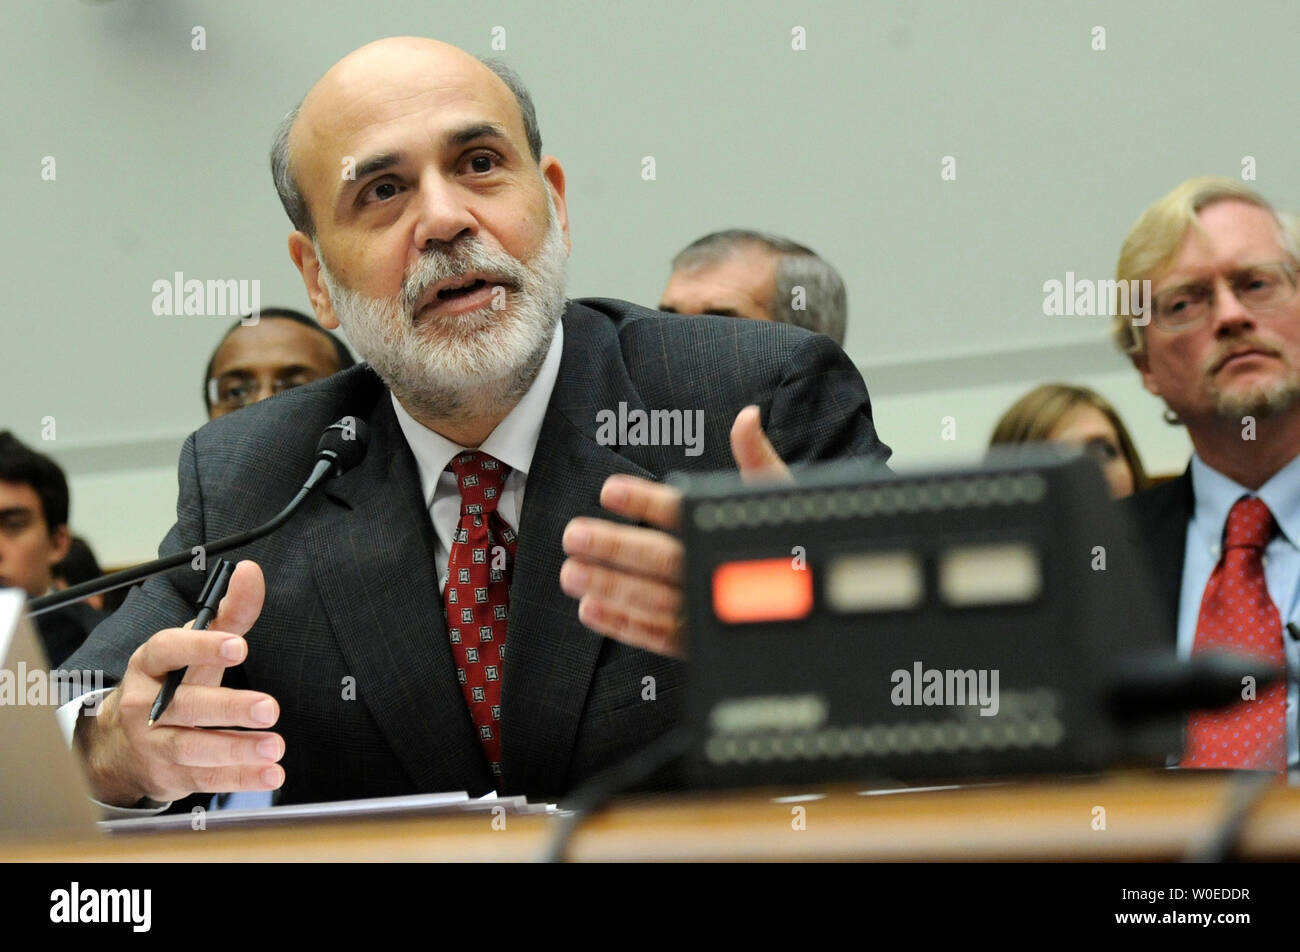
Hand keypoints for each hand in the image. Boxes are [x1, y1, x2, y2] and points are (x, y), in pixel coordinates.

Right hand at [74, 560, 284, 806]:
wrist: (119, 746)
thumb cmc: (168, 684)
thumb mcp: (193, 649)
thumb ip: (228, 614)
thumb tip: (251, 572)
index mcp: (149, 665)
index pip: (168, 650)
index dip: (202, 646)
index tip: (240, 646)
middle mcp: (144, 704)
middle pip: (185, 705)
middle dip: (228, 708)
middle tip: (269, 708)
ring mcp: (154, 743)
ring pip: (194, 747)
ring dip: (237, 749)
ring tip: (274, 747)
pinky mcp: (170, 775)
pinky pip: (205, 778)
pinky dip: (239, 778)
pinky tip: (270, 774)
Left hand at [561, 405, 790, 656]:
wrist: (821, 599)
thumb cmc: (797, 541)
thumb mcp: (783, 494)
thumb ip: (756, 456)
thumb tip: (747, 415)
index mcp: (733, 531)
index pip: (686, 511)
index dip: (645, 500)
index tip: (609, 490)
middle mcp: (721, 572)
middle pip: (662, 559)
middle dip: (614, 548)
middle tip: (574, 536)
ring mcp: (711, 611)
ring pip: (655, 600)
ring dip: (610, 587)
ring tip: (571, 572)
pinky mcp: (704, 642)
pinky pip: (660, 637)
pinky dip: (625, 625)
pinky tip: (591, 609)